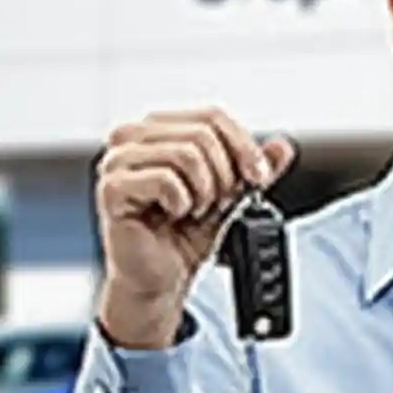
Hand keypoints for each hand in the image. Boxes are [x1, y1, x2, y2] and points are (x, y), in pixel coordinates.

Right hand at [94, 107, 295, 348]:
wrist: (163, 276)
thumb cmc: (186, 233)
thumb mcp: (232, 194)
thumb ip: (255, 168)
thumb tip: (281, 146)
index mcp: (159, 129)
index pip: (213, 116)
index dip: (244, 146)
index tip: (259, 177)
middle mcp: (132, 137)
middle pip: (203, 133)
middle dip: (224, 175)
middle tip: (216, 202)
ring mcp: (117, 160)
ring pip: (186, 154)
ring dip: (205, 191)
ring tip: (194, 209)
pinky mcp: (111, 188)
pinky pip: (166, 180)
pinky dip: (182, 202)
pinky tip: (174, 214)